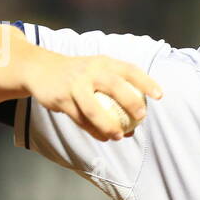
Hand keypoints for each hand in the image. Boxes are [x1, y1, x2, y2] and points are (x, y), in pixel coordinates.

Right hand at [21, 51, 162, 140]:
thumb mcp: (96, 73)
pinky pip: (80, 119)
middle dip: (130, 101)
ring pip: (93, 108)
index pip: (129, 69)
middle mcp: (90, 70)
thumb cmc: (79, 75)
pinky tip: (104, 138)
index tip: (160, 96)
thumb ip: (116, 92)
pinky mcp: (60, 98)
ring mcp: (74, 84)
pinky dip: (93, 130)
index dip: (146, 82)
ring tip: (120, 136)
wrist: (40, 68)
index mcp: (103, 62)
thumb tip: (138, 123)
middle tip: (141, 117)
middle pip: (114, 85)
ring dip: (108, 124)